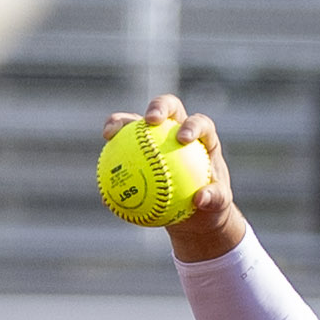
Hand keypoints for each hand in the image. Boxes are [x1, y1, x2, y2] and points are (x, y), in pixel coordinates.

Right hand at [103, 94, 246, 259]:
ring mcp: (156, 137)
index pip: (199, 122)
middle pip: (169, 107)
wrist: (194, 212)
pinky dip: (110, 158)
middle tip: (149, 120)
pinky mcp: (137, 151)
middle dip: (158, 107)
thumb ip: (215, 199)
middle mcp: (179, 129)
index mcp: (203, 138)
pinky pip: (121, 151)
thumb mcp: (218, 206)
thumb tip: (201, 199)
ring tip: (108, 134)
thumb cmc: (210, 205)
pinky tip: (101, 174)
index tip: (182, 138)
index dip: (191, 124)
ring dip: (121, 121)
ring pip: (138, 122)